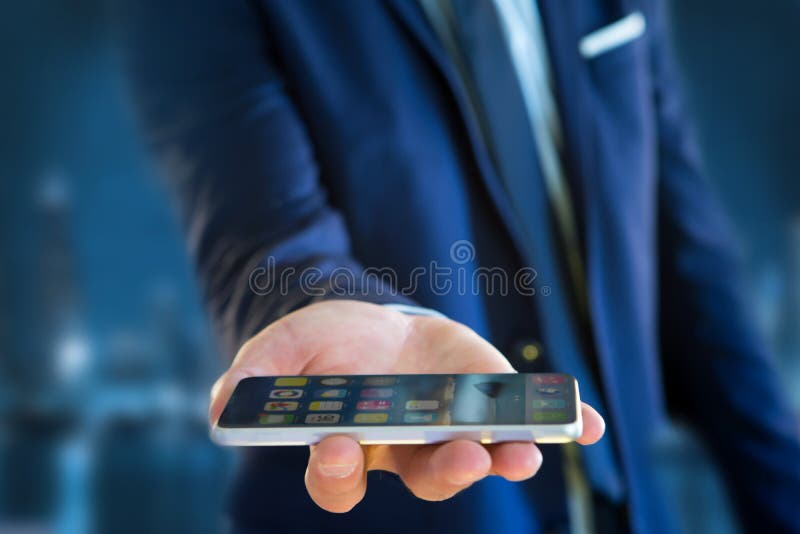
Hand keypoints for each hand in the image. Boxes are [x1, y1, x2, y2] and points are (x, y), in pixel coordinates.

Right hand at [210, 300, 604, 511]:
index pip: (341, 478)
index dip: (338, 471)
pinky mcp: (487, 401)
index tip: (338, 448)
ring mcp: (450, 427)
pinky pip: (525, 421)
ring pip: (478, 456)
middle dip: (447, 473)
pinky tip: (588, 422)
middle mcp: (405, 451)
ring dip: (505, 456)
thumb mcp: (287, 349)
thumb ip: (257, 375)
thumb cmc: (328, 343)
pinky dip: (559, 424)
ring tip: (522, 450)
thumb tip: (221, 408)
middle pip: (426, 479)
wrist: (375, 323)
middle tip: (463, 458)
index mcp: (350, 445)